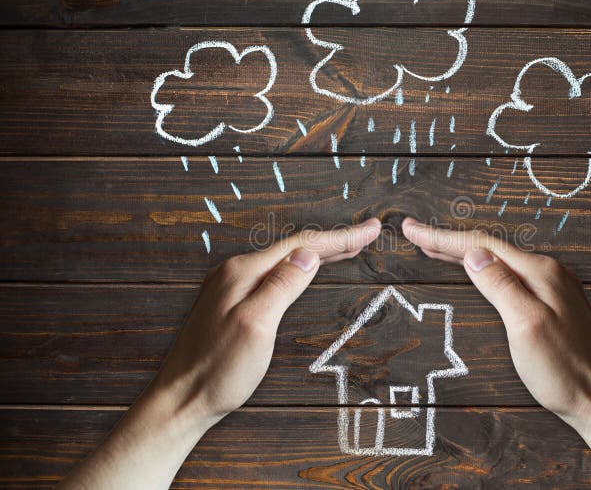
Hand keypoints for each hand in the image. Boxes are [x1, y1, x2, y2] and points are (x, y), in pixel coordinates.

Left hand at [57, 219, 381, 489]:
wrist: (180, 399)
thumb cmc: (217, 369)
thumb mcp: (257, 326)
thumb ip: (282, 287)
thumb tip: (308, 256)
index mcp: (244, 273)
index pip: (302, 245)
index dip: (340, 238)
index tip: (371, 230)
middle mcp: (236, 273)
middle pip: (294, 248)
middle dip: (333, 241)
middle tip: (367, 234)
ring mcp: (231, 287)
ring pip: (284, 260)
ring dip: (318, 252)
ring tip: (346, 248)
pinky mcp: (231, 303)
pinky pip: (273, 275)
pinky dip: (299, 269)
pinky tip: (305, 272)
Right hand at [402, 217, 590, 489]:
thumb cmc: (565, 370)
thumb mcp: (526, 326)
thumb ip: (501, 287)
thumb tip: (475, 256)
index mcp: (539, 272)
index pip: (481, 245)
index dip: (443, 238)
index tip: (412, 230)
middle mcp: (547, 272)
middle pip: (489, 247)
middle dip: (450, 241)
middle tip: (415, 235)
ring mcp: (552, 286)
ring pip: (499, 260)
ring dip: (466, 252)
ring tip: (436, 249)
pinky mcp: (553, 303)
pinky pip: (510, 275)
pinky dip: (484, 269)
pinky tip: (478, 272)